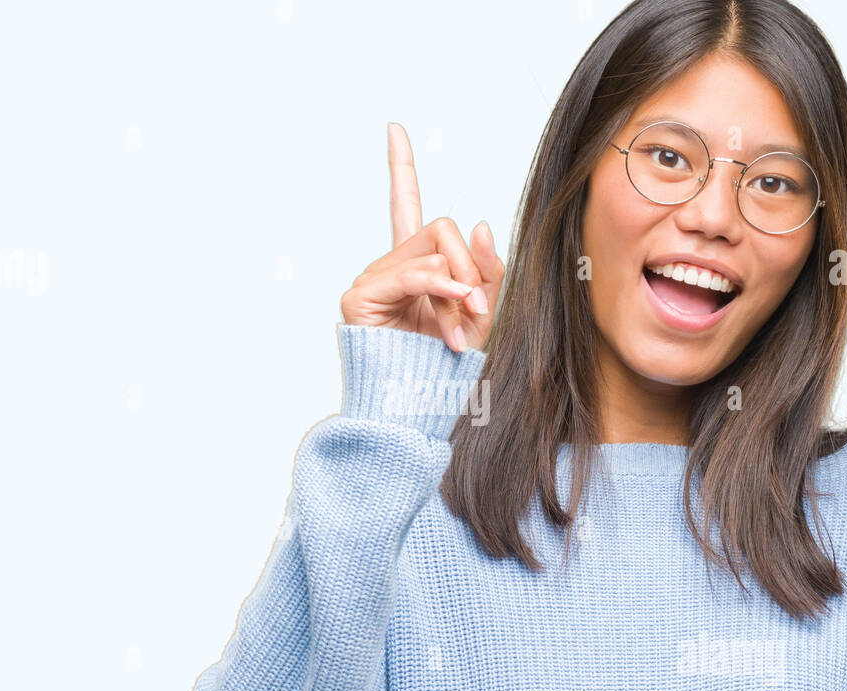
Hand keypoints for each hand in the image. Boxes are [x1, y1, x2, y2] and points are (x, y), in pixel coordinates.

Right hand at [340, 122, 503, 351]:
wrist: (417, 406)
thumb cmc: (445, 367)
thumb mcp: (480, 316)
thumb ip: (487, 272)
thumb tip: (481, 225)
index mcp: (415, 267)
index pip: (405, 206)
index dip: (400, 167)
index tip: (394, 129)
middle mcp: (390, 267)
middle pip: (440, 228)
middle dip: (470, 264)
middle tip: (477, 304)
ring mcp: (372, 280)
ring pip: (432, 249)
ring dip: (458, 287)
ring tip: (460, 327)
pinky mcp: (359, 297)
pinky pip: (412, 274)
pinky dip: (438, 287)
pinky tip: (451, 310)